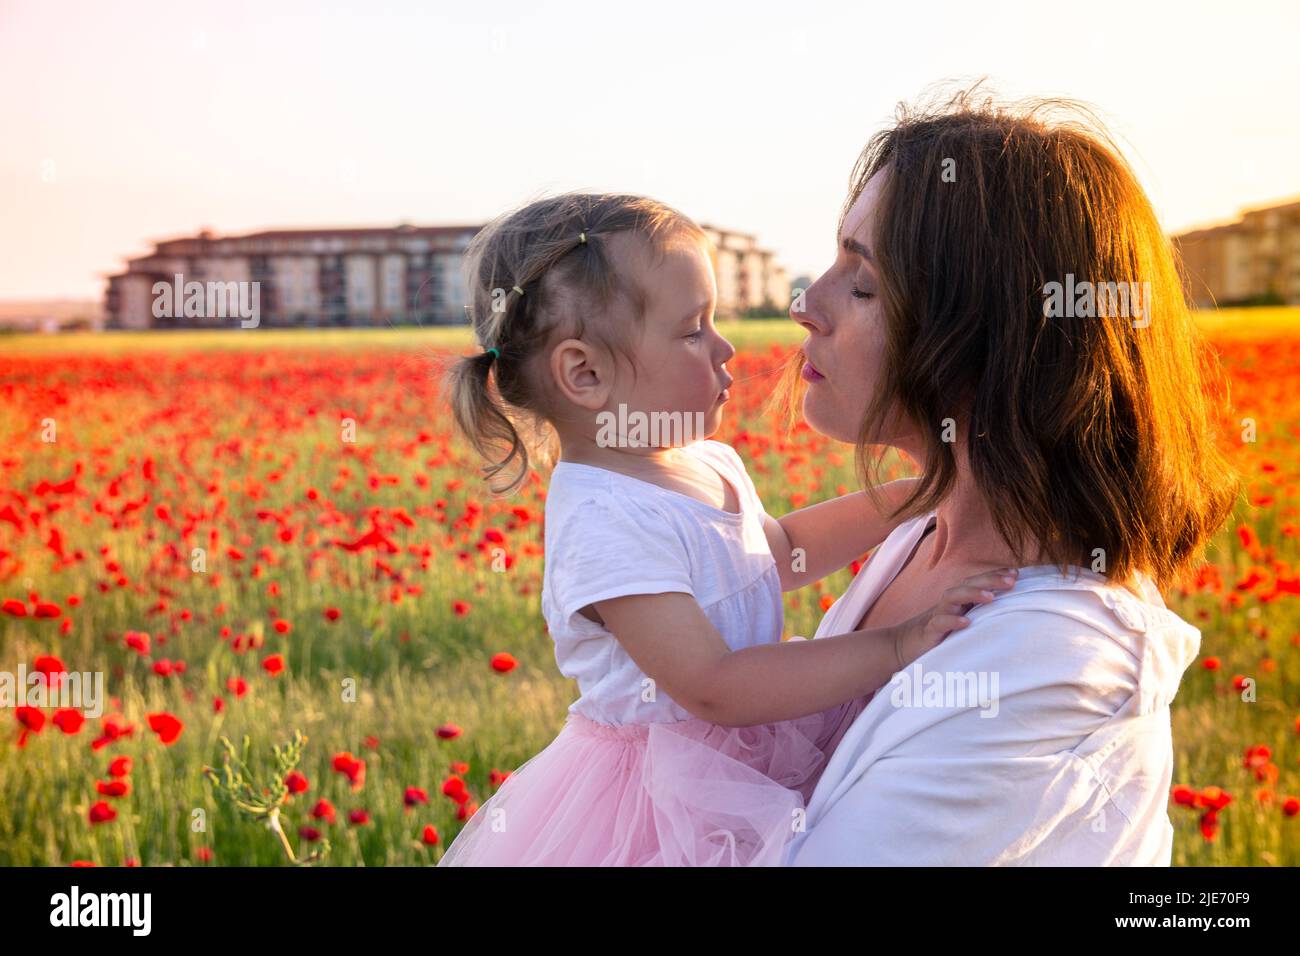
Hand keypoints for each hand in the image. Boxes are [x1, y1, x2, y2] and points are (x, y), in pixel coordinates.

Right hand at [890, 568, 1019, 668]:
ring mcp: (939, 614)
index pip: (978, 581)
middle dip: (990, 580)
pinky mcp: (930, 630)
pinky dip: (952, 620)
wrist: (906, 645)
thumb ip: (981, 612)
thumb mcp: (963, 619)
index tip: (1016, 573)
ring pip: (953, 597)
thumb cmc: (942, 632)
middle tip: (1011, 582)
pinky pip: (940, 622)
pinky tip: (966, 622)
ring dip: (972, 594)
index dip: (995, 575)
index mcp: (960, 599)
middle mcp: (950, 602)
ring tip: (990, 597)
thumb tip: (1011, 609)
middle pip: (968, 584)